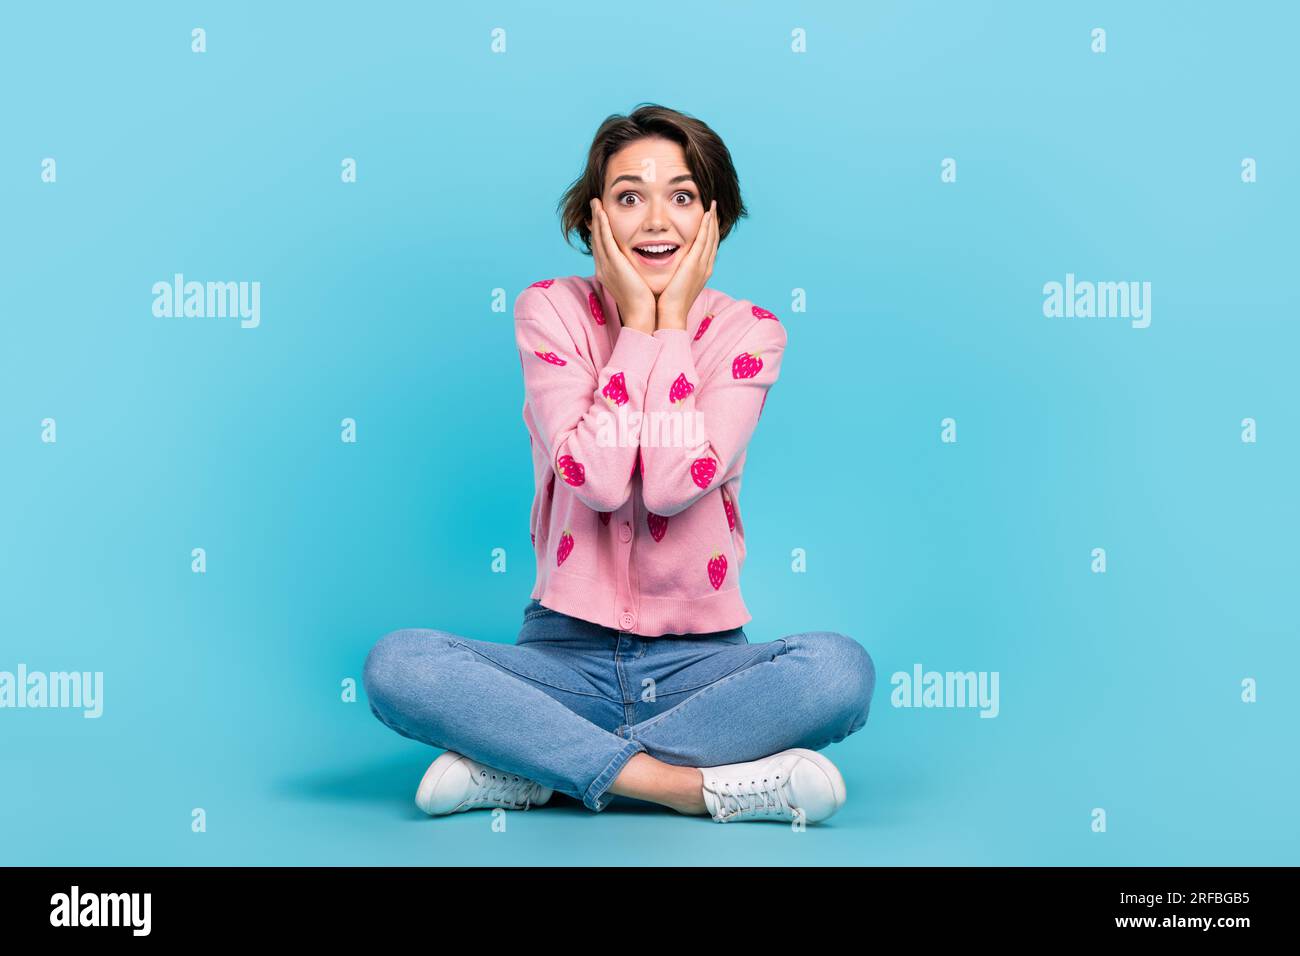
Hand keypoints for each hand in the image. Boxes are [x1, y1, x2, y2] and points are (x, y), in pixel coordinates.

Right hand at [589, 198, 656, 332]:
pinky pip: (605, 240)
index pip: (602, 247)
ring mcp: (606, 266)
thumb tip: (638, 265)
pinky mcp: (613, 264)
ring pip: (599, 237)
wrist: (641, 315)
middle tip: (594, 205)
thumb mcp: (635, 283)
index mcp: (608, 273)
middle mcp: (603, 268)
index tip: (600, 218)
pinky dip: (602, 225)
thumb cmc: (643, 303)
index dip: (600, 231)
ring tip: (596, 203)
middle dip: (595, 221)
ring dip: (597, 218)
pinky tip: (601, 213)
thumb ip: (633, 271)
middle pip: (597, 239)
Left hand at [656, 199, 717, 330]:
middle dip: (714, 221)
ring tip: (712, 204)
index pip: (707, 246)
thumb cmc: (667, 303)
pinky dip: (707, 226)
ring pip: (711, 237)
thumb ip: (674, 271)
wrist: (670, 315)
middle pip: (713, 239)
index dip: (709, 230)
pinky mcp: (695, 264)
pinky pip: (704, 240)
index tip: (707, 217)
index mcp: (701, 271)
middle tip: (713, 206)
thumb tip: (668, 264)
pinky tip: (707, 214)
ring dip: (712, 219)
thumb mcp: (674, 283)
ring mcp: (703, 265)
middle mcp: (705, 266)